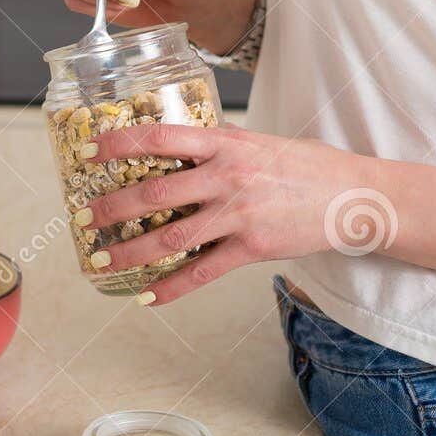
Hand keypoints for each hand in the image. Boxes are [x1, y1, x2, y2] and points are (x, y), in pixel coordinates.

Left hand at [78, 123, 379, 305]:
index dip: (117, 145)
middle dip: (110, 209)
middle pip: (153, 193)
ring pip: (170, 237)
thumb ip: (214, 143)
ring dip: (129, 252)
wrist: (354, 195)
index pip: (158, 138)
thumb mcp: (256, 140)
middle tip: (81, 219)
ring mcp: (238, 213)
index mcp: (223, 142)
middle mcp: (226, 176)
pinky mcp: (252, 247)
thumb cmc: (303, 165)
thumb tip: (173, 143)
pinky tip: (146, 297)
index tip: (87, 153)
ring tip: (99, 260)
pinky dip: (170, 288)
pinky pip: (202, 271)